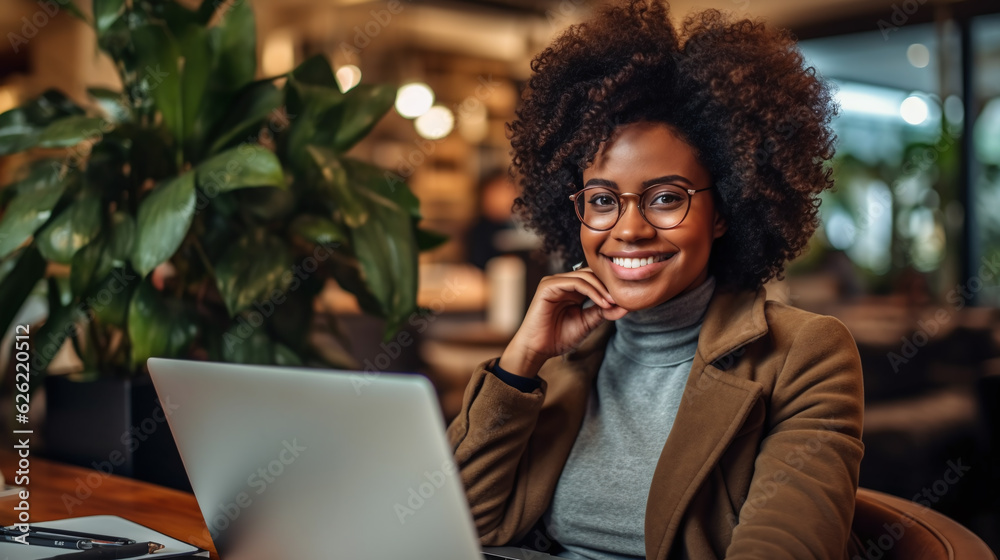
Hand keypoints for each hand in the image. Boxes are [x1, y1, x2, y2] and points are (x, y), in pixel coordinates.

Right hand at [498, 267, 626, 377]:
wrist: (538, 349)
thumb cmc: (559, 338)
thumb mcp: (587, 323)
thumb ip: (603, 312)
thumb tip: (626, 306)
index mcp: (572, 290)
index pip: (595, 278)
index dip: (611, 287)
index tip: (626, 301)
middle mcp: (563, 282)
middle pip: (592, 273)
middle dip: (608, 285)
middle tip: (621, 299)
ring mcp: (554, 282)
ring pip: (585, 276)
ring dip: (602, 289)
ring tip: (612, 303)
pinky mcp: (548, 286)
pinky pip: (575, 282)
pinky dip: (591, 291)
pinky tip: (602, 303)